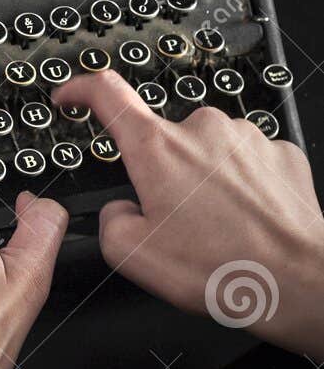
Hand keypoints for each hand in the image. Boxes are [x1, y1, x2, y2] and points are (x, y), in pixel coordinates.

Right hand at [55, 68, 323, 360]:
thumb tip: (121, 209)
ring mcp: (245, 137)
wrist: (297, 280)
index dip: (81, 89)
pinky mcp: (279, 152)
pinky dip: (239, 188)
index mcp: (157, 149)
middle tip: (177, 223)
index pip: (107, 93)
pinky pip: (245, 163)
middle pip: (164, 143)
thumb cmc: (222, 268)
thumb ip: (109, 222)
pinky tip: (246, 222)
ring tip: (218, 230)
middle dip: (164, 177)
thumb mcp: (133, 257)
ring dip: (204, 183)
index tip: (72, 94)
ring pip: (207, 154)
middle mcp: (202, 130)